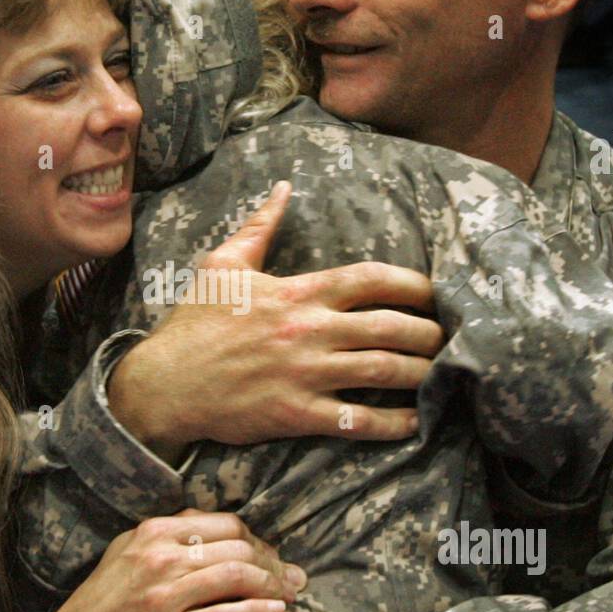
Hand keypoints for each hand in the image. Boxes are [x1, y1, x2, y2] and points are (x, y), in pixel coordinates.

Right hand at [55, 511, 305, 611]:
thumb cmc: (104, 599)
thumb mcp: (127, 550)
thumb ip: (167, 534)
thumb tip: (209, 524)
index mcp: (155, 533)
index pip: (225, 524)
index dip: (255, 539)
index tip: (268, 556)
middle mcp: (162, 559)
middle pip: (238, 548)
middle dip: (273, 563)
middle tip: (291, 578)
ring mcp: (167, 597)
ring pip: (237, 577)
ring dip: (272, 586)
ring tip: (290, 595)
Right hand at [108, 182, 444, 458]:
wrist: (163, 383)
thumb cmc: (193, 323)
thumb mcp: (222, 264)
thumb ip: (260, 226)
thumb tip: (284, 188)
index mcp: (297, 292)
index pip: (372, 279)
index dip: (414, 285)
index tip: (435, 292)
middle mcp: (308, 331)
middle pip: (390, 326)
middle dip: (430, 332)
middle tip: (449, 338)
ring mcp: (305, 375)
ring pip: (382, 371)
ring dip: (422, 374)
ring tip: (443, 375)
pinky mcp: (297, 415)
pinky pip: (356, 421)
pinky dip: (392, 423)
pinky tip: (415, 422)